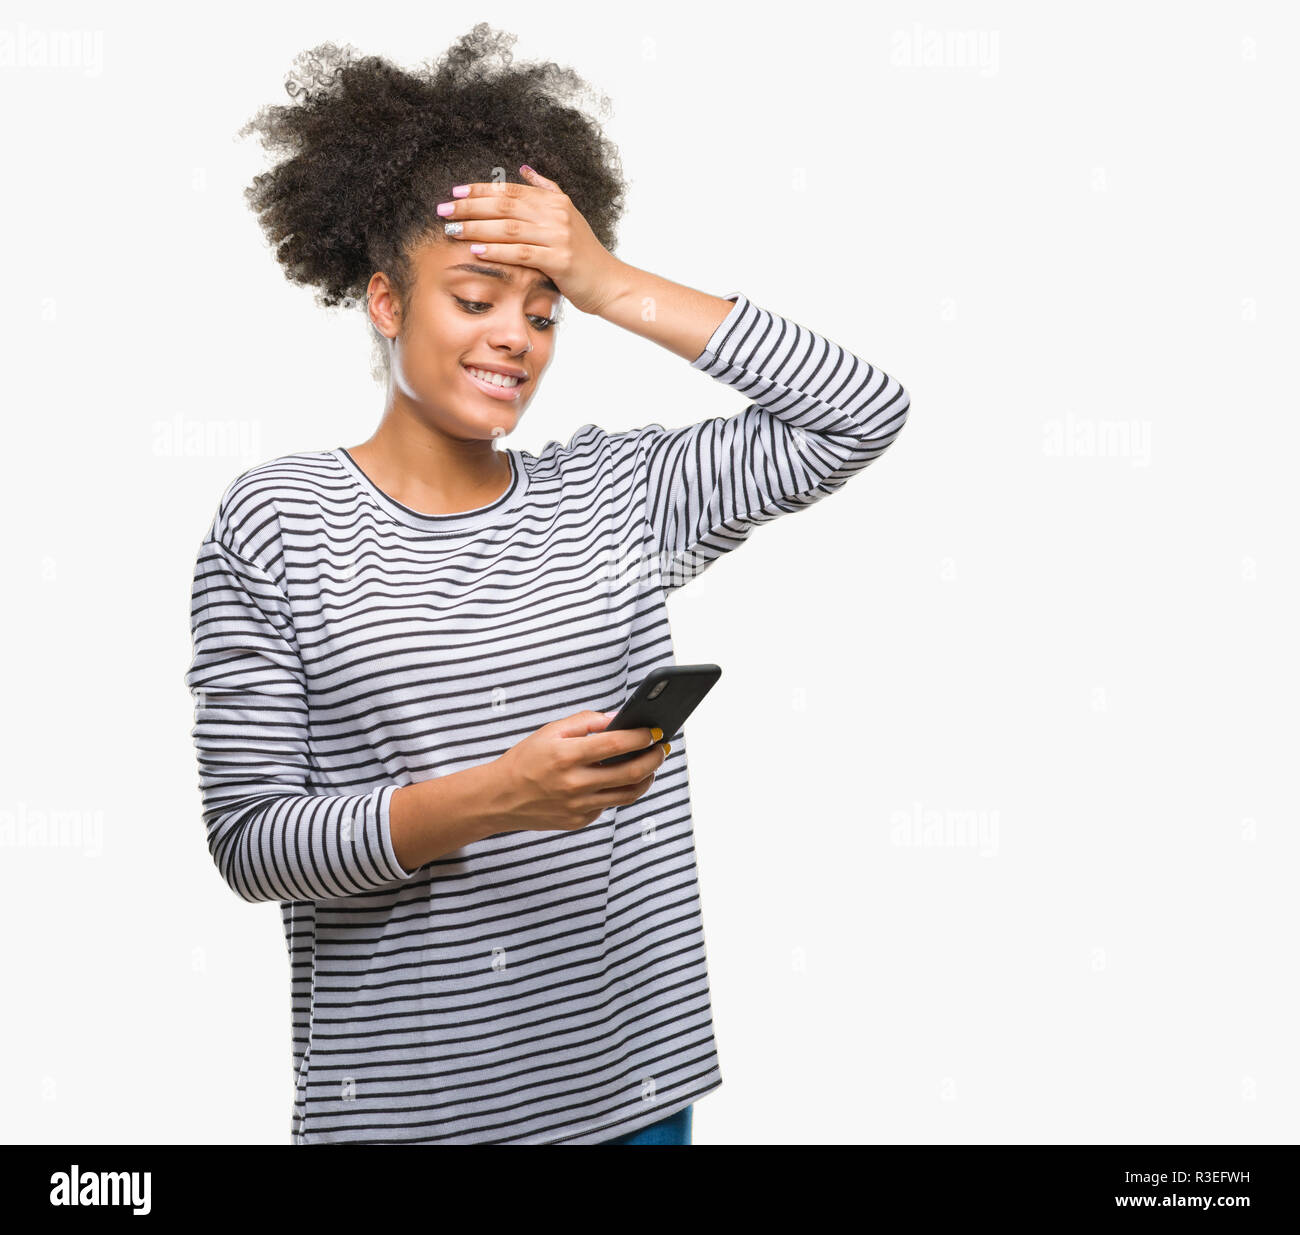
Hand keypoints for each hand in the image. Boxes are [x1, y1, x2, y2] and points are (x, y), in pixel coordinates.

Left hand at [436, 166, 627, 314]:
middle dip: (470, 207)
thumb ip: (546, 190)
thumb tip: (524, 169)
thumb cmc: (584, 255)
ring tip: (452, 231)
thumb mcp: (569, 216)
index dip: (480, 190)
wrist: (609, 283)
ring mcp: (559, 236)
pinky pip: (521, 253)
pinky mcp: (560, 260)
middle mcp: (556, 214)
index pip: (510, 190)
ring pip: (509, 228)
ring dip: (477, 229)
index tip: (455, 193)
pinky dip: (497, 251)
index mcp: (554, 201)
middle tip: (443, 211)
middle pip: (504, 206)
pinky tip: (476, 251)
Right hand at [491, 709, 669, 832]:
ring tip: (651, 764)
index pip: (617, 744)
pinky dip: (620, 790)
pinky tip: (620, 778)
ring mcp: (579, 806)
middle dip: (654, 758)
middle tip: (662, 748)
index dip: (642, 736)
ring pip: (629, 794)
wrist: (500, 798)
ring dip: (647, 777)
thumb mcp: (551, 731)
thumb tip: (619, 717)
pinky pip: (609, 804)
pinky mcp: (580, 821)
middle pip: (632, 773)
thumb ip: (586, 721)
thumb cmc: (526, 759)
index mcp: (567, 756)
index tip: (654, 730)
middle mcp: (575, 784)